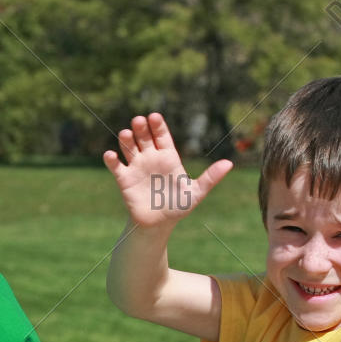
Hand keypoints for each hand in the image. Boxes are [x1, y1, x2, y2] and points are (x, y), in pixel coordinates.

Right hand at [104, 113, 231, 228]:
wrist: (159, 224)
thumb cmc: (178, 207)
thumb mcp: (196, 192)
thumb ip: (210, 177)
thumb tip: (229, 164)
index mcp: (168, 157)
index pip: (162, 136)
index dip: (158, 126)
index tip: (154, 117)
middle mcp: (151, 158)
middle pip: (144, 137)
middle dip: (141, 128)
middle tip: (139, 121)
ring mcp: (137, 167)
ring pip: (129, 148)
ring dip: (126, 139)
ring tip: (126, 134)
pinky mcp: (124, 179)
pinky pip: (116, 166)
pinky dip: (112, 159)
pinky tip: (111, 155)